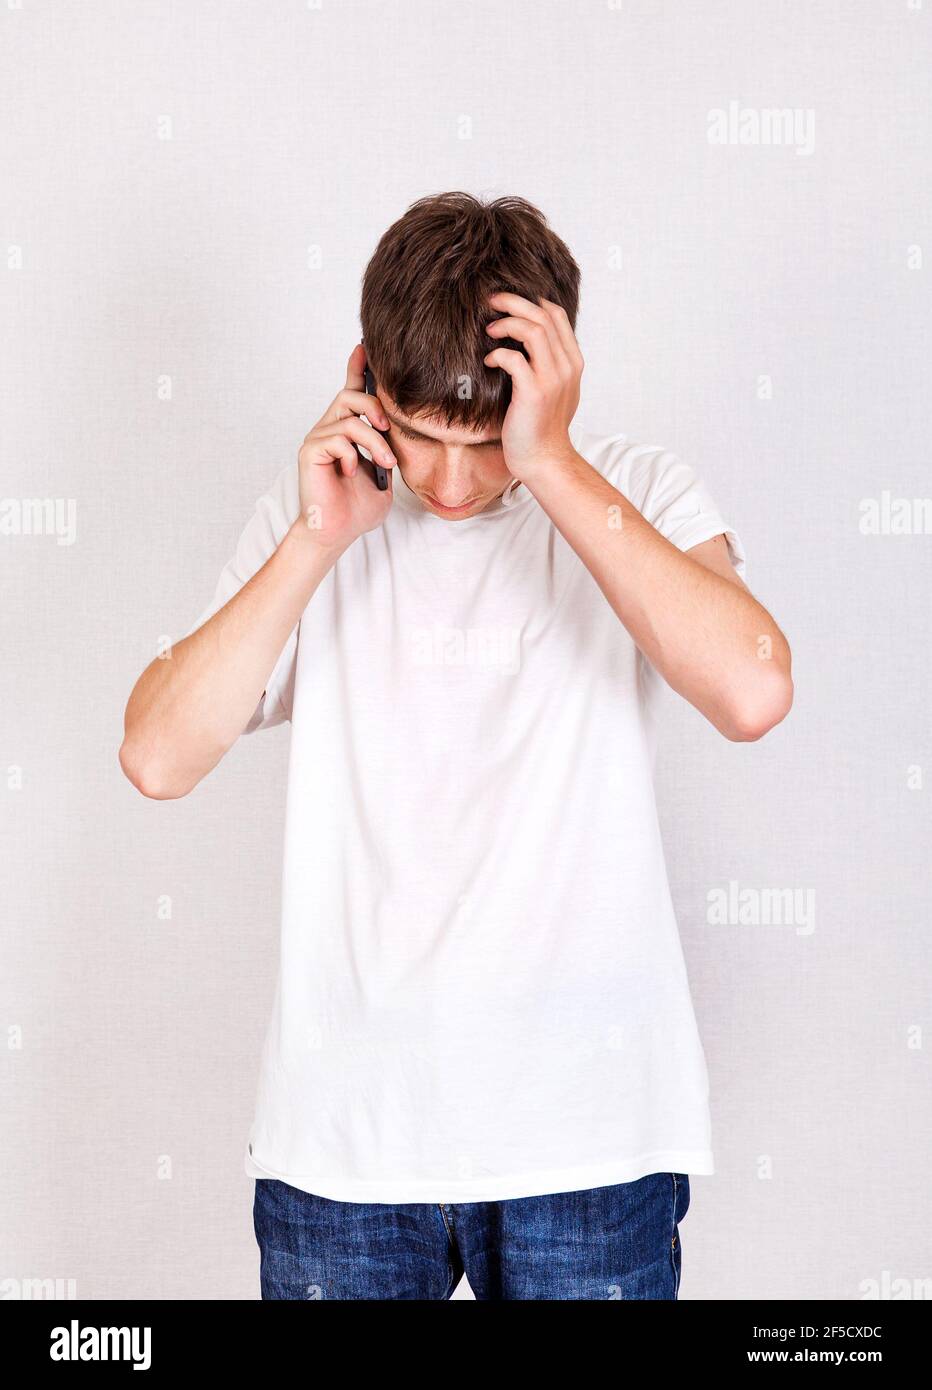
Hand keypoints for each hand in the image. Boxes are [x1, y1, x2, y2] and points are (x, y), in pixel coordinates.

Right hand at [294, 345, 395, 551]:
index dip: (358, 369)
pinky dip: (352, 455)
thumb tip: (401, 427)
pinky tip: (353, 473)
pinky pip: (337, 439)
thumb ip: (389, 447)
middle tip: (390, 430)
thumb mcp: (385, 472)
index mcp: (347, 431)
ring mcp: (318, 438)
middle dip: (377, 408)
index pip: (352, 391)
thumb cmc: (358, 507)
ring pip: (350, 420)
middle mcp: (329, 429)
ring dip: (375, 442)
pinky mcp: (309, 452)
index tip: (366, 348)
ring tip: (384, 464)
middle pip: (351, 396)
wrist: (338, 532)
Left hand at [483, 293, 582, 481]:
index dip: (531, 301)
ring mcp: (552, 379)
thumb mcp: (555, 389)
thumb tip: (529, 340)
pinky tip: (489, 362)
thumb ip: (549, 363)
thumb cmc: (542, 426)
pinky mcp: (534, 393)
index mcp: (572, 362)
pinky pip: (514, 358)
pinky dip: (497, 354)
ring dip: (506, 323)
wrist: (544, 459)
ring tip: (490, 330)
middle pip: (543, 315)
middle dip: (513, 302)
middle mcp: (567, 366)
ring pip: (532, 329)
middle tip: (491, 302)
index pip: (556, 314)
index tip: (508, 305)